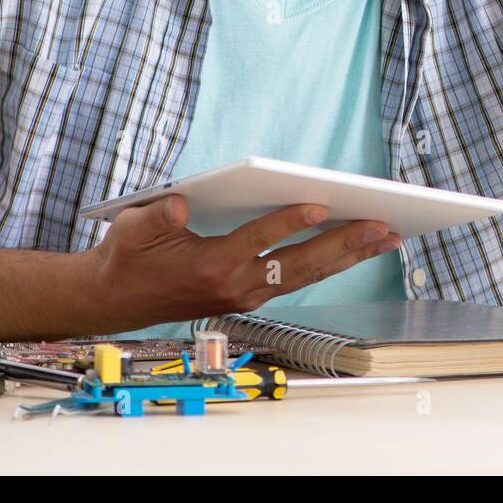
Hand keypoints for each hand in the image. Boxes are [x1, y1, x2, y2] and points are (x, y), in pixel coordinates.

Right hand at [90, 195, 401, 328]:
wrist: (115, 299)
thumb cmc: (128, 256)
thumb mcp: (132, 227)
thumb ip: (158, 215)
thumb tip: (181, 203)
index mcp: (210, 265)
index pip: (259, 239)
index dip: (289, 220)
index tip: (320, 203)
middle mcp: (236, 286)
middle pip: (300, 264)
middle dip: (345, 243)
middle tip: (383, 225)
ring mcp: (247, 295)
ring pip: (308, 275)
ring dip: (350, 256)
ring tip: (388, 237)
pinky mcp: (250, 296)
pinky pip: (299, 279)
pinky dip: (331, 263)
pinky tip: (356, 248)